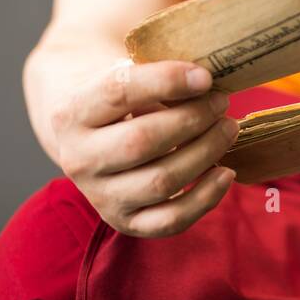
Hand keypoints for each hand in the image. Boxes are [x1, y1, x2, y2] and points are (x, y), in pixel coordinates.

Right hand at [51, 60, 238, 236]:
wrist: (90, 139)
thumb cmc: (119, 101)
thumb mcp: (126, 79)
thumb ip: (158, 79)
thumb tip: (207, 84)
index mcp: (71, 114)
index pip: (118, 92)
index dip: (166, 81)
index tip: (205, 77)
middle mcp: (79, 160)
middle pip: (141, 141)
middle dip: (192, 120)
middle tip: (221, 102)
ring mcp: (100, 197)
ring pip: (162, 181)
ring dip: (205, 152)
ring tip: (228, 129)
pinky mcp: (125, 222)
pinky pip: (171, 219)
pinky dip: (206, 197)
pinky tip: (225, 172)